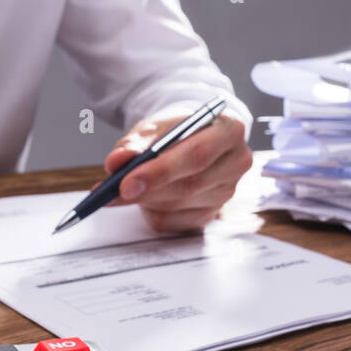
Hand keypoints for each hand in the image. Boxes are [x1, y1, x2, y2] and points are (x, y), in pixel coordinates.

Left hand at [102, 112, 251, 231]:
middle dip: (147, 190)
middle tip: (114, 193)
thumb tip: (116, 162)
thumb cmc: (177, 131)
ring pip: (178, 206)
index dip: (160, 172)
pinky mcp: (212, 214)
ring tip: (126, 188)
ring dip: (146, 200)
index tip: (126, 183)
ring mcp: (226, 192)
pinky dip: (152, 212)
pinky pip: (174, 223)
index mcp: (229, 130)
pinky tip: (146, 198)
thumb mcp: (155, 127)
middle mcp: (235, 163)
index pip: (197, 155)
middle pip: (189, 185)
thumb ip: (134, 143)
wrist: (193, 139)